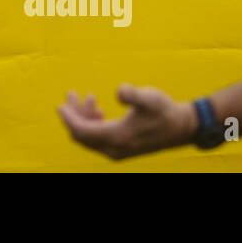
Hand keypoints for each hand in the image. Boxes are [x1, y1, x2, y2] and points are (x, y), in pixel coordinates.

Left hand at [56, 84, 197, 160]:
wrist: (182, 127)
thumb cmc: (165, 110)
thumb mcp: (150, 98)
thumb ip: (134, 95)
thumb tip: (119, 91)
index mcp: (118, 137)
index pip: (82, 131)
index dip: (68, 118)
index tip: (60, 103)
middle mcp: (115, 148)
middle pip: (82, 136)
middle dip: (73, 115)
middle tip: (71, 93)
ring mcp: (118, 151)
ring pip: (89, 138)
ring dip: (83, 118)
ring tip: (89, 97)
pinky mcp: (121, 149)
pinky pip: (97, 140)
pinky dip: (92, 124)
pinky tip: (98, 110)